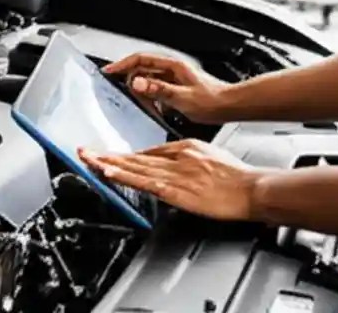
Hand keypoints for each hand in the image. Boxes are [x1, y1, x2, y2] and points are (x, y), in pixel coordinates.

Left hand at [78, 139, 264, 221]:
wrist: (253, 189)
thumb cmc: (237, 177)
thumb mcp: (210, 156)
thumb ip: (188, 158)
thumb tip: (170, 162)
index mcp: (186, 147)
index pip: (149, 150)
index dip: (126, 154)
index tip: (109, 156)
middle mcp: (177, 156)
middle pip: (135, 155)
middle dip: (108, 154)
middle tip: (85, 150)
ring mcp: (176, 172)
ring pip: (136, 166)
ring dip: (109, 163)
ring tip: (88, 159)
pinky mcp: (177, 189)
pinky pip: (145, 181)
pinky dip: (126, 176)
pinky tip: (111, 173)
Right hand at [103, 53, 232, 123]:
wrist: (229, 106)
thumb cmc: (212, 101)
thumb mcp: (182, 98)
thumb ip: (158, 90)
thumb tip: (138, 83)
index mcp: (172, 66)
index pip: (140, 59)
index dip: (122, 64)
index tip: (108, 71)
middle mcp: (172, 69)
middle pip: (142, 70)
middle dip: (134, 84)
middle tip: (133, 99)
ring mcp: (174, 78)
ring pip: (149, 81)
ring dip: (145, 94)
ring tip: (150, 107)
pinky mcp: (176, 88)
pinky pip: (157, 91)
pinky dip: (153, 100)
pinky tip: (159, 110)